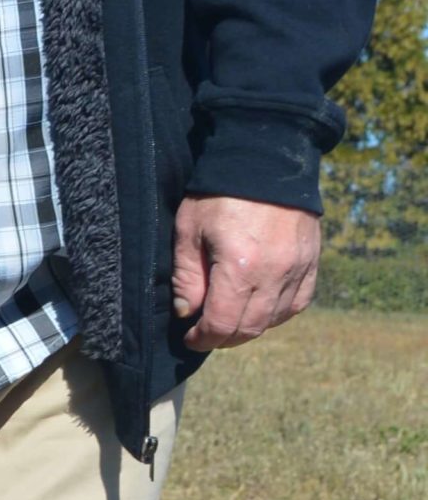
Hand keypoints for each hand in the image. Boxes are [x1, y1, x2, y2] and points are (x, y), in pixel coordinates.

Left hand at [172, 195, 320, 351]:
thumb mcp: (189, 229)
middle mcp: (275, 274)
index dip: (204, 338)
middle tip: (204, 335)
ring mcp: (299, 270)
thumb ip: (187, 275)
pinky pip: (297, 303)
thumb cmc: (218, 193)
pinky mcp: (312, 263)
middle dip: (224, 338)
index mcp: (240, 267)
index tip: (189, 338)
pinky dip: (277, 314)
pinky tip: (259, 310)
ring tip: (227, 322)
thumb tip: (186, 312)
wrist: (265, 161)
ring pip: (275, 319)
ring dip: (249, 328)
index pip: (223, 323)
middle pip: (250, 327)